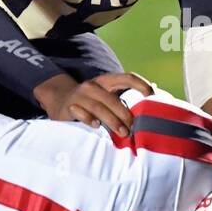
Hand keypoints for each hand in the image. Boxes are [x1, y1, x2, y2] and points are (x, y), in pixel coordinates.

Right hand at [36, 72, 153, 136]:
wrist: (59, 99)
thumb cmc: (90, 101)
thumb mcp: (105, 96)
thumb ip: (121, 101)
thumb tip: (148, 114)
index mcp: (106, 81)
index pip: (126, 77)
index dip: (140, 84)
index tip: (152, 95)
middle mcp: (93, 86)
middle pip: (112, 99)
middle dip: (124, 114)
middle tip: (133, 128)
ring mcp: (80, 95)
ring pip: (98, 107)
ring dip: (112, 121)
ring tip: (123, 133)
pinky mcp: (69, 106)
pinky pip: (81, 113)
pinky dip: (90, 120)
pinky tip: (97, 126)